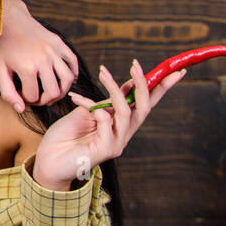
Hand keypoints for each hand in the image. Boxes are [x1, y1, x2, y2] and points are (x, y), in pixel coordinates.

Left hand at [0, 1, 78, 111]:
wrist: (8, 20)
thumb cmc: (1, 46)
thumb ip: (8, 92)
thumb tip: (21, 110)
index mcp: (26, 68)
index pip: (33, 97)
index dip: (27, 100)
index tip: (21, 95)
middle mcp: (44, 60)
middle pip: (53, 92)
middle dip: (46, 100)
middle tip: (38, 99)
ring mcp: (54, 51)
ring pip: (68, 79)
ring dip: (62, 91)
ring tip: (52, 93)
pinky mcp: (60, 43)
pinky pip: (73, 62)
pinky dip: (72, 74)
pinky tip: (63, 79)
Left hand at [32, 59, 184, 190]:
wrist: (48, 160)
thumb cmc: (65, 137)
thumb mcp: (87, 113)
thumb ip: (105, 103)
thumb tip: (123, 86)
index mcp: (121, 124)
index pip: (147, 104)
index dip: (162, 88)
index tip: (177, 71)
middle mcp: (123, 134)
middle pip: (144, 107)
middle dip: (143, 84)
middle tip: (135, 65)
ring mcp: (116, 143)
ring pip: (124, 111)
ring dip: (114, 88)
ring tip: (102, 72)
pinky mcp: (105, 149)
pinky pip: (104, 119)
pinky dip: (91, 106)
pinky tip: (76, 100)